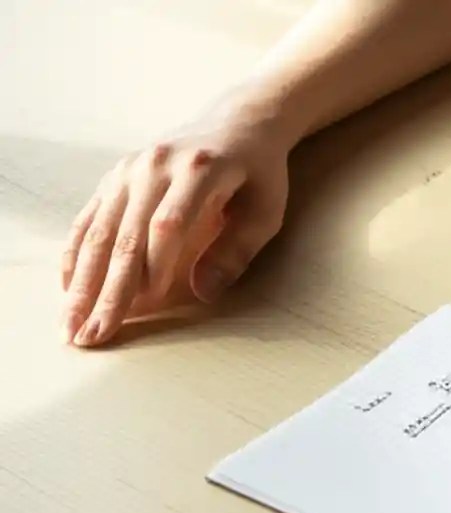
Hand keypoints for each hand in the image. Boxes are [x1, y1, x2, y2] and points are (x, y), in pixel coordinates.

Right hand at [62, 109, 291, 346]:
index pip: (169, 224)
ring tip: (71, 324)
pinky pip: (88, 219)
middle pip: (125, 233)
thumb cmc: (259, 174)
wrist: (238, 124)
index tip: (148, 304)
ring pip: (99, 231)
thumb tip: (204, 293)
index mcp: (200, 169)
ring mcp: (129, 169)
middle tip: (93, 334)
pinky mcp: (114, 177)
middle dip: (107, 289)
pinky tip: (67, 289)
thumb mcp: (266, 211)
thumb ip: (237, 250)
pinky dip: (75, 256)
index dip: (156, 265)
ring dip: (82, 282)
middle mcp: (156, 164)